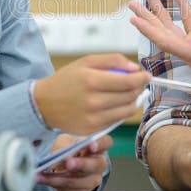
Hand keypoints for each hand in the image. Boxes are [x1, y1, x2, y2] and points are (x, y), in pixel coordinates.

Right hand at [34, 54, 148, 134]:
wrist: (44, 104)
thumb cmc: (67, 80)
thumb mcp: (86, 62)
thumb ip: (112, 60)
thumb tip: (135, 68)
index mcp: (91, 81)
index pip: (127, 82)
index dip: (141, 79)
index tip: (147, 75)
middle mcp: (93, 101)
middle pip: (129, 96)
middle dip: (137, 88)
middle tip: (136, 83)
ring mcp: (93, 118)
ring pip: (126, 111)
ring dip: (132, 101)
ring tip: (127, 94)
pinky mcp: (93, 130)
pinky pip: (117, 121)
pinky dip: (120, 112)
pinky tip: (114, 104)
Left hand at [36, 134, 111, 190]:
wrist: (66, 165)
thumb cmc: (69, 149)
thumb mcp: (65, 141)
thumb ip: (64, 145)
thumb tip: (60, 155)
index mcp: (98, 146)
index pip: (105, 143)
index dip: (100, 144)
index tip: (91, 145)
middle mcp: (99, 163)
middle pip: (95, 165)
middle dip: (80, 164)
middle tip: (68, 162)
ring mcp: (93, 179)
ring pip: (80, 181)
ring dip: (60, 178)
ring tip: (43, 175)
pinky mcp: (83, 190)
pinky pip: (71, 190)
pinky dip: (56, 185)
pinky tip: (45, 180)